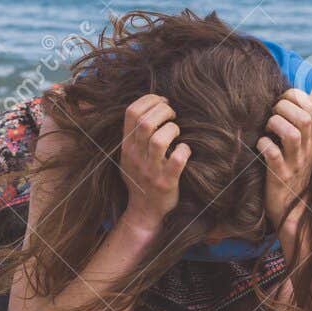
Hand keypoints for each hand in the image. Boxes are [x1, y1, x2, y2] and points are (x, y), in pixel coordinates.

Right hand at [119, 94, 188, 234]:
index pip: (131, 112)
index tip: (162, 101)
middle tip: (172, 115)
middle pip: (145, 122)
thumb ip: (135, 135)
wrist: (144, 210)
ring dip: (173, 129)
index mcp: (126, 146)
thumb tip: (152, 106)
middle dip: (163, 111)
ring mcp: (150, 170)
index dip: (149, 100)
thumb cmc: (140, 177)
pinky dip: (184, 150)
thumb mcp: (129, 156)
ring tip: (177, 132)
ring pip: (159, 139)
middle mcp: (135, 156)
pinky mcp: (166, 182)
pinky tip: (185, 150)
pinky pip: (177, 160)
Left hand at [259, 88, 311, 234]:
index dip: (295, 97)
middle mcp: (306, 150)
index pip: (311, 107)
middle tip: (270, 114)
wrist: (290, 211)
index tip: (280, 100)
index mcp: (311, 139)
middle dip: (283, 107)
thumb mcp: (299, 150)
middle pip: (303, 117)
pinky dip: (264, 145)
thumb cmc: (289, 174)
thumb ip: (296, 127)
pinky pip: (273, 154)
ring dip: (275, 124)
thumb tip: (282, 102)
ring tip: (267, 129)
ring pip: (292, 133)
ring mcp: (294, 163)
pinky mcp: (280, 177)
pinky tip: (259, 145)